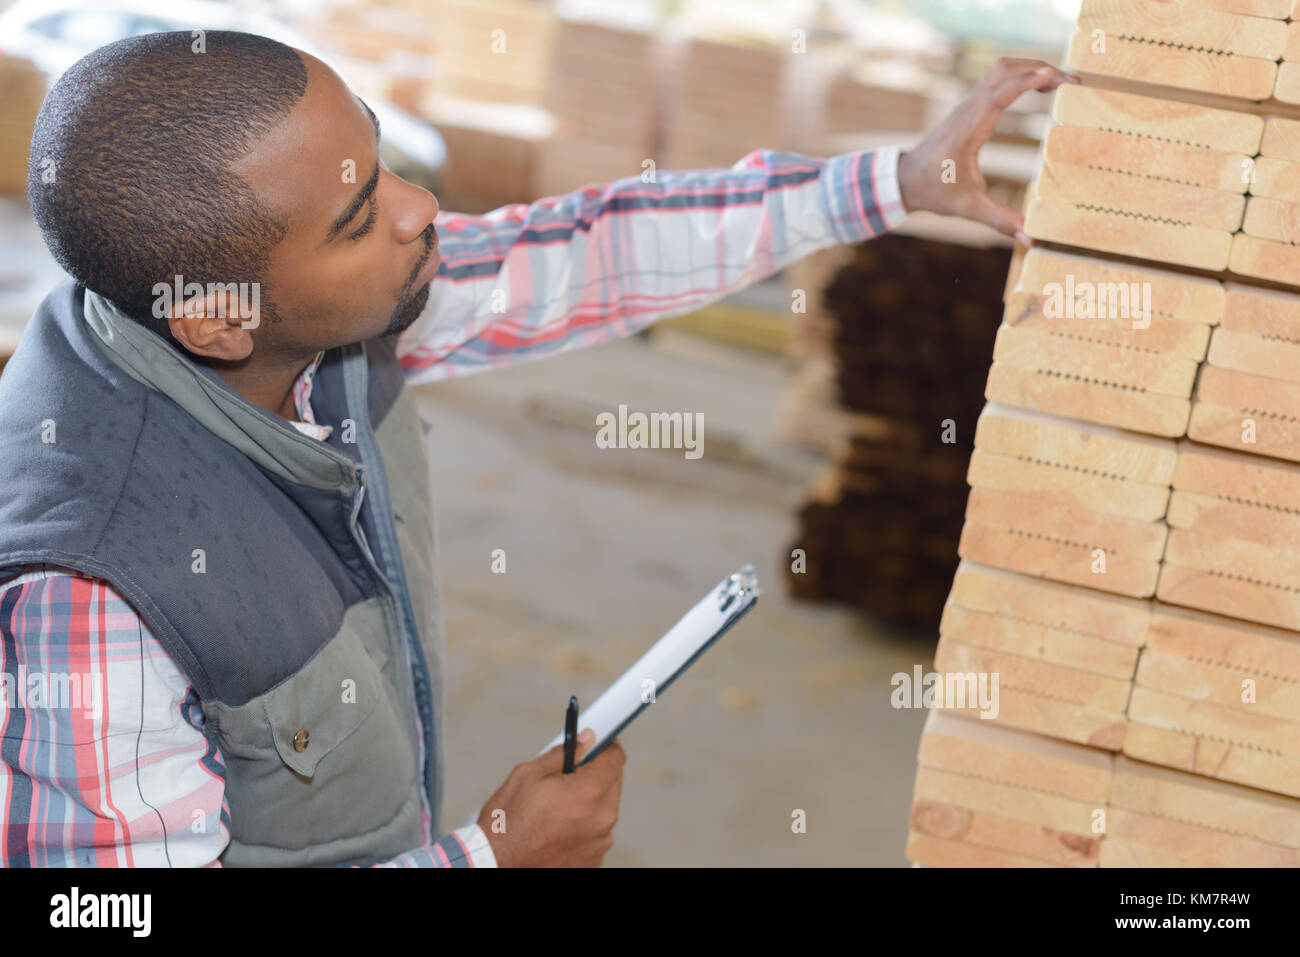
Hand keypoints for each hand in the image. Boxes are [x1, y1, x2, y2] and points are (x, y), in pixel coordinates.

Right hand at [476, 729, 626, 866]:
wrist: (496, 865)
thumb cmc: (507, 823)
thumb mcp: (528, 774)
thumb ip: (563, 753)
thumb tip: (585, 740)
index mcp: (590, 792)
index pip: (616, 757)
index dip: (605, 746)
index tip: (597, 744)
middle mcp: (602, 818)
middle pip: (613, 782)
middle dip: (595, 774)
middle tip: (569, 776)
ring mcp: (601, 842)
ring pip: (604, 808)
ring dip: (589, 802)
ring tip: (557, 808)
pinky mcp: (595, 859)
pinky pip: (597, 832)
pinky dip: (584, 826)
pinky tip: (559, 827)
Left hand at [897, 58, 1077, 244]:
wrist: (906, 180)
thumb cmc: (935, 191)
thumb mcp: (968, 208)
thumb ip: (1000, 220)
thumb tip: (1031, 237)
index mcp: (969, 128)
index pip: (1000, 93)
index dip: (1028, 81)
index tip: (1057, 76)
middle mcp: (969, 109)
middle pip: (1003, 70)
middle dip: (1038, 67)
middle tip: (1070, 79)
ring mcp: (968, 105)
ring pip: (999, 70)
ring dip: (1029, 67)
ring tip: (1059, 81)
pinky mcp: (970, 107)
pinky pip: (996, 80)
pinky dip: (1019, 76)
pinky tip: (1038, 88)